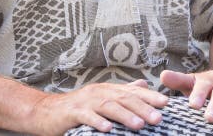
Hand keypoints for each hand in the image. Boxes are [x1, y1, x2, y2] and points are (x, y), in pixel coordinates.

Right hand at [32, 80, 167, 134]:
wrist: (45, 112)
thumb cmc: (77, 108)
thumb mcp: (101, 98)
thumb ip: (122, 91)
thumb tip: (143, 83)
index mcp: (107, 89)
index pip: (132, 92)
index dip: (149, 97)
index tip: (166, 104)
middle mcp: (98, 92)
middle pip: (123, 99)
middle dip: (142, 108)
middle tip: (159, 118)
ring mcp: (85, 102)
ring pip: (108, 107)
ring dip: (125, 116)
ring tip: (139, 125)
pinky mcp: (72, 112)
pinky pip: (86, 117)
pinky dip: (97, 122)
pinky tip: (108, 129)